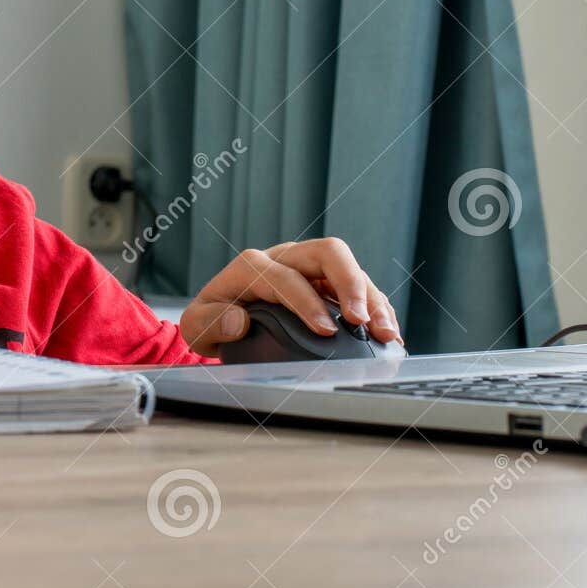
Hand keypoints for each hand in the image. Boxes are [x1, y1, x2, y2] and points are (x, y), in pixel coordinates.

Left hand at [178, 237, 402, 355]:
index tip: (325, 331)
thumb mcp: (198, 325)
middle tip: (362, 320)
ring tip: (387, 333)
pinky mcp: (329, 284)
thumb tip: (239, 320)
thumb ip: (210, 323)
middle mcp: (286, 259)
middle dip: (350, 284)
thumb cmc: (213, 319)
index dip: (306, 302)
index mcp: (252, 266)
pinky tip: (389, 334)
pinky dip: (377, 308)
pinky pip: (360, 288)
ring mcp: (311, 269)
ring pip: (350, 268)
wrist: (222, 317)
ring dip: (371, 299)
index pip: (285, 276)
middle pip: (327, 253)